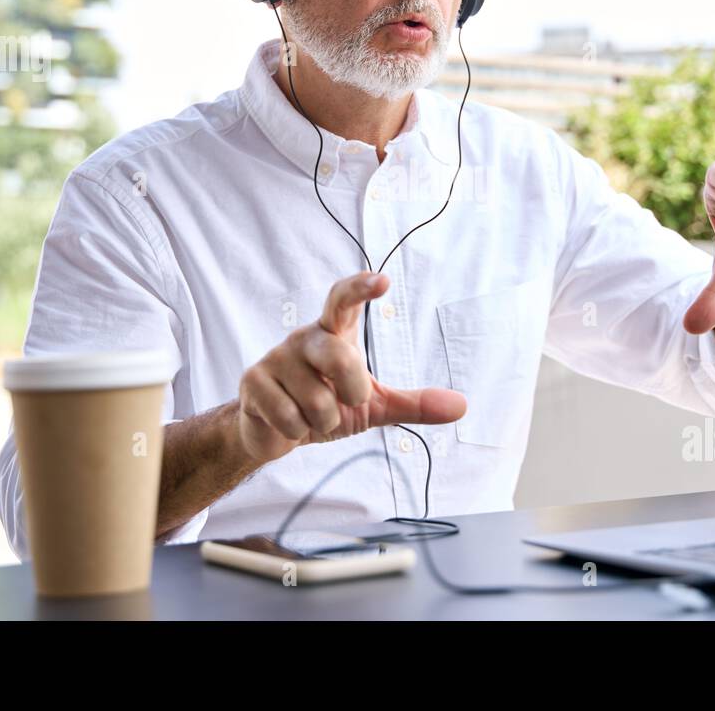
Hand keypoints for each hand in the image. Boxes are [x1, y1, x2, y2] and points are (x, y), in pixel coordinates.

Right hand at [237, 271, 466, 463]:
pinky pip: (290, 417)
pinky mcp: (253, 382)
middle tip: (347, 401)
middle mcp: (304, 339)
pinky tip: (288, 422)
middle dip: (353, 389)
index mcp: (334, 334)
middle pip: (340, 355)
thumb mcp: (372, 405)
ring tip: (310, 415)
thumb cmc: (326, 405)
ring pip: (318, 401)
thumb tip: (461, 405)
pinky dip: (297, 431)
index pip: (343, 300)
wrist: (272, 433)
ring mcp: (276, 358)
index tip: (382, 281)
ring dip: (322, 421)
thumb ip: (413, 403)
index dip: (360, 288)